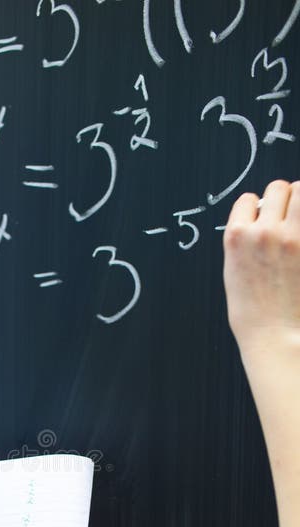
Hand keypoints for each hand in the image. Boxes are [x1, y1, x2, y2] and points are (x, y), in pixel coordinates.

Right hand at [224, 180, 299, 354]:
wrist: (278, 337)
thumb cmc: (256, 316)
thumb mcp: (235, 275)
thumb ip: (246, 244)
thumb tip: (260, 224)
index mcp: (237, 238)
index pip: (248, 200)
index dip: (258, 209)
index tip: (265, 221)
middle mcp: (264, 231)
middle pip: (279, 188)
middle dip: (284, 200)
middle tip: (289, 219)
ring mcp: (292, 236)